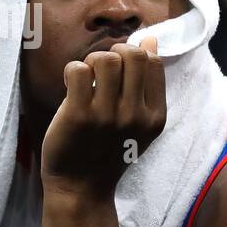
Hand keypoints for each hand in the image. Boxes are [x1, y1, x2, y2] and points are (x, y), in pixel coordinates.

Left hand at [40, 36, 166, 199]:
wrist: (82, 187)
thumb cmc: (108, 150)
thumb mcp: (139, 123)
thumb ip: (147, 84)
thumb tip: (149, 39)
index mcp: (155, 117)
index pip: (153, 62)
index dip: (135, 52)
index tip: (120, 68)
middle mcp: (135, 115)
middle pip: (132, 55)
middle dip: (114, 52)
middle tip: (101, 68)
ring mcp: (107, 116)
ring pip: (105, 59)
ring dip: (92, 60)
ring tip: (86, 76)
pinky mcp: (79, 116)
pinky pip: (77, 70)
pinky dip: (72, 71)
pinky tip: (71, 86)